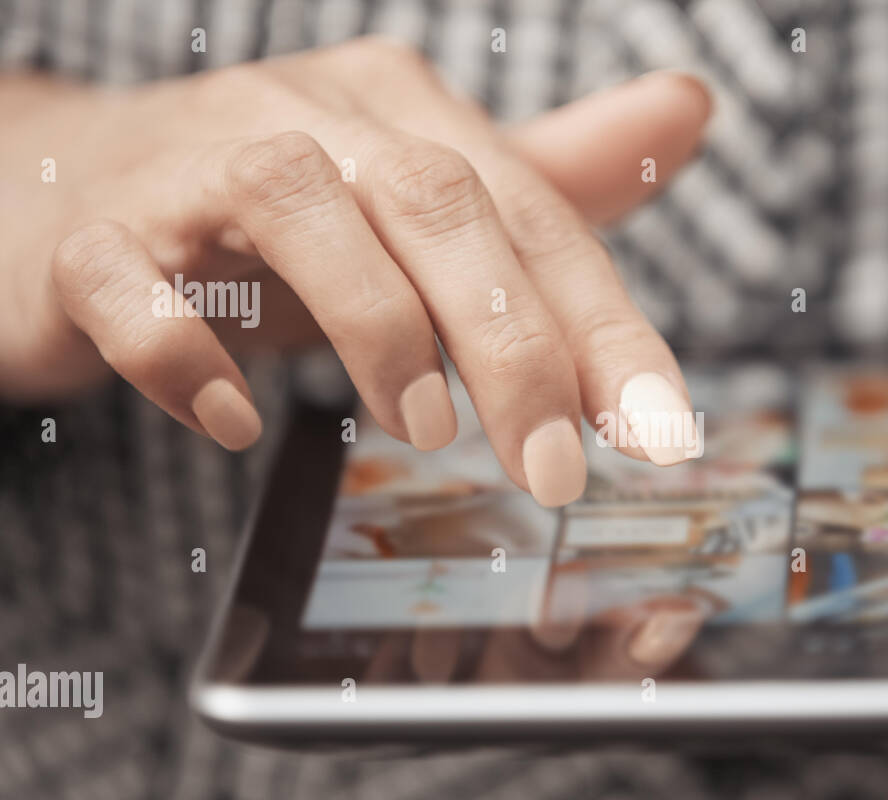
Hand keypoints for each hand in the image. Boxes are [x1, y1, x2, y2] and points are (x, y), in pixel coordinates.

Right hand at [0, 37, 711, 505]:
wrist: (69, 193)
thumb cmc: (274, 222)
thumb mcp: (424, 206)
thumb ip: (549, 184)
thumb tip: (689, 112)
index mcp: (405, 113)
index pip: (534, 213)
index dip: (606, 326)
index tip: (660, 432)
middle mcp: (310, 115)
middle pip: (437, 202)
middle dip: (513, 345)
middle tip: (553, 469)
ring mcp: (193, 165)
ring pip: (303, 208)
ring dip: (378, 328)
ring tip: (422, 433)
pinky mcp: (95, 234)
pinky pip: (132, 280)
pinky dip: (187, 354)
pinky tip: (234, 423)